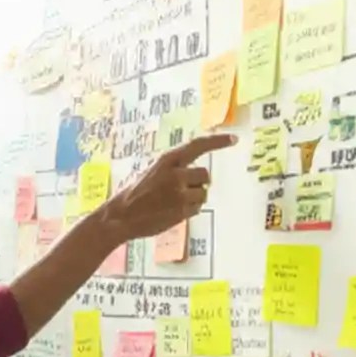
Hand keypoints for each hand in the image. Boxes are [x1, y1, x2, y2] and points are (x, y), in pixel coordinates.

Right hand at [95, 133, 237, 241]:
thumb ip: (173, 168)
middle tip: (180, 190)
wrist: (121, 216)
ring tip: (172, 203)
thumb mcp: (152, 172)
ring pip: (203, 193)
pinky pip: (197, 208)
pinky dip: (189, 210)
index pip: (197, 146)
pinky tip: (171, 212)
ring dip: (193, 198)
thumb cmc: (135, 194)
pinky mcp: (182, 211)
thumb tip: (197, 173)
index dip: (217, 142)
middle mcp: (176, 174)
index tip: (234, 140)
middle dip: (197, 183)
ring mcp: (180, 193)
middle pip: (205, 175)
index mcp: (167, 160)